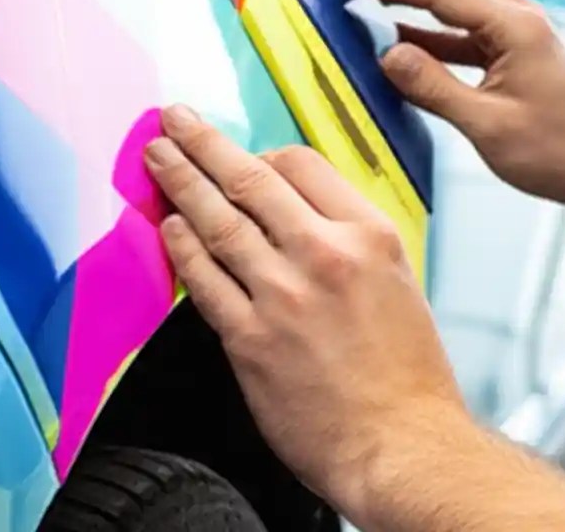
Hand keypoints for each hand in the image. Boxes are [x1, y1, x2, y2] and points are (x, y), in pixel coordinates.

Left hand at [144, 105, 473, 524]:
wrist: (401, 445)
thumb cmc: (407, 377)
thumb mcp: (399, 284)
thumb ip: (350, 244)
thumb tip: (299, 220)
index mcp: (369, 235)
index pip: (302, 165)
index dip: (264, 155)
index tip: (245, 156)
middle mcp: (324, 254)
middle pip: (249, 179)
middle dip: (204, 143)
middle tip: (174, 120)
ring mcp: (283, 294)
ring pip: (218, 220)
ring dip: (180, 181)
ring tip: (157, 156)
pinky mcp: (250, 338)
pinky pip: (203, 279)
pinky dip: (182, 247)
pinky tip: (169, 226)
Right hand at [337, 0, 564, 206]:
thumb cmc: (562, 153)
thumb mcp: (489, 128)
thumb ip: (435, 88)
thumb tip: (389, 55)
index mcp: (514, 28)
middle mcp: (517, 17)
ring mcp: (515, 30)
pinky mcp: (510, 49)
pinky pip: (460, 23)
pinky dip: (426, 22)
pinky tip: (397, 36)